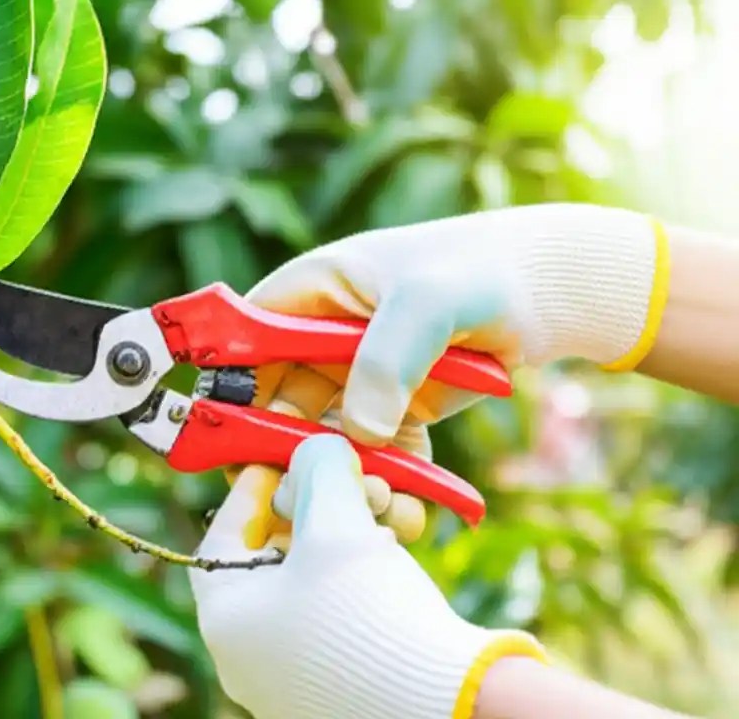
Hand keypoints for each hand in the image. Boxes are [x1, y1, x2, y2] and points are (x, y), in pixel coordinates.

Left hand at [189, 434, 546, 718]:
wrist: (449, 698)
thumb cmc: (373, 612)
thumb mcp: (337, 522)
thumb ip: (319, 471)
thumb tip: (317, 450)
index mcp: (226, 622)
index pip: (222, 537)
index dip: (252, 490)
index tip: (283, 462)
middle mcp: (248, 659)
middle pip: (267, 561)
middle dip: (309, 512)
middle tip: (341, 484)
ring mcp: (290, 681)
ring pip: (306, 588)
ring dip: (339, 542)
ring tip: (377, 518)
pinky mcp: (336, 690)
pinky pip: (334, 621)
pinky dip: (357, 582)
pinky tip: (390, 559)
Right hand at [241, 203, 664, 540]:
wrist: (552, 290)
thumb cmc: (482, 270)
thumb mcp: (430, 301)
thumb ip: (388, 360)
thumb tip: (360, 435)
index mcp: (304, 296)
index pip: (240, 350)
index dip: (230, 399)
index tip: (241, 452)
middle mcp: (317, 340)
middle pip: (272, 408)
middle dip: (288, 457)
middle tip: (310, 500)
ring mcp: (354, 378)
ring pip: (321, 443)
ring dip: (341, 480)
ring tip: (378, 509)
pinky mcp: (393, 410)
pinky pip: (373, 457)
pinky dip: (385, 485)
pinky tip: (409, 512)